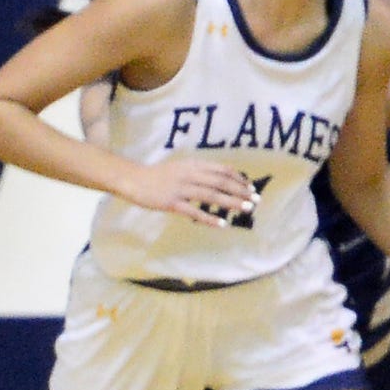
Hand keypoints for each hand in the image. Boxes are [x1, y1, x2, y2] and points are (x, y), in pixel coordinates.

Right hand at [130, 157, 256, 227]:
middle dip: (240, 191)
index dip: (238, 178)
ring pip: (210, 195)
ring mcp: (179, 188)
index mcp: (192, 165)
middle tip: (256, 200)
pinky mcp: (171, 202)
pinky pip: (193, 211)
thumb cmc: (158, 176)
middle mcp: (188, 174)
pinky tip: (223, 224)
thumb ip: (199, 172)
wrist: (132, 180)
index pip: (221, 170)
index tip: (250, 187)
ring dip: (231, 202)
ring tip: (247, 209)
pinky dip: (209, 218)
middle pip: (220, 182)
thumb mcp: (180, 168)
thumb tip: (221, 180)